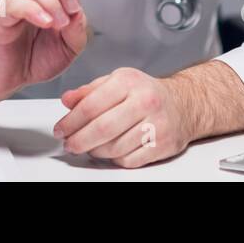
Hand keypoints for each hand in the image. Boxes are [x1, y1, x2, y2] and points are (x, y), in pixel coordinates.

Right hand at [0, 0, 90, 103]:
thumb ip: (79, 27)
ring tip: (56, 25)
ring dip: (52, 4)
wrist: (7, 77)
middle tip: (72, 11)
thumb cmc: (35, 57)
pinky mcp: (1, 15)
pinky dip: (36, 12)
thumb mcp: (70, 45)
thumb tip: (76, 12)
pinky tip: (45, 24)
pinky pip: (17, 2)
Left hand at [53, 67, 192, 167]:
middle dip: (79, 141)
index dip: (71, 121)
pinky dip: (114, 159)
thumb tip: (67, 100)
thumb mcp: (117, 81)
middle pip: (103, 129)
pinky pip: (129, 161)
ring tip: (89, 146)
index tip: (60, 130)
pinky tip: (111, 151)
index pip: (91, 105)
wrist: (183, 103)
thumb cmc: (146, 92)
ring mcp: (156, 124)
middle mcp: (145, 101)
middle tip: (69, 144)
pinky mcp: (163, 144)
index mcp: (128, 82)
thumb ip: (89, 91)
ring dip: (95, 151)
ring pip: (114, 148)